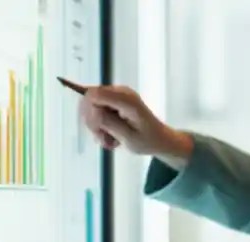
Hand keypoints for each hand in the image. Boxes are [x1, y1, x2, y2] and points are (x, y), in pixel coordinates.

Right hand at [79, 85, 193, 165]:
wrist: (160, 140)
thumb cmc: (148, 141)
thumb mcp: (128, 137)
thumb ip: (108, 123)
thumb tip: (91, 110)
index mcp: (126, 99)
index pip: (93, 95)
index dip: (89, 114)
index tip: (98, 131)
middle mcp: (120, 92)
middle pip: (89, 101)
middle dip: (93, 123)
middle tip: (105, 139)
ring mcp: (117, 95)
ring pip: (91, 108)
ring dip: (97, 128)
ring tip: (110, 140)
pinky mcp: (114, 101)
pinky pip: (97, 110)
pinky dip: (101, 126)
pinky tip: (111, 136)